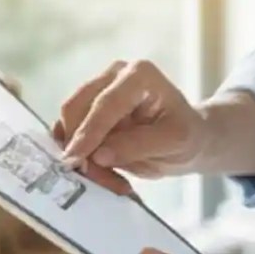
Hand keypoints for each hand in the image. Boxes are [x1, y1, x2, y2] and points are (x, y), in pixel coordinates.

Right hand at [53, 60, 211, 194]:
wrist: (187, 139)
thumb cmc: (186, 136)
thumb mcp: (174, 143)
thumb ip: (137, 146)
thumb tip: (98, 155)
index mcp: (139, 75)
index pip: (106, 104)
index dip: (88, 132)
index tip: (75, 159)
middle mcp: (112, 76)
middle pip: (77, 108)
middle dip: (79, 145)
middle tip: (93, 177)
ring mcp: (95, 91)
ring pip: (67, 124)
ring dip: (78, 154)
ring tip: (105, 178)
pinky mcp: (85, 110)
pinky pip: (67, 134)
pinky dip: (77, 155)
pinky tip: (100, 171)